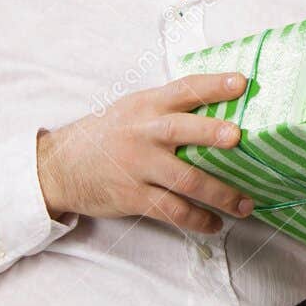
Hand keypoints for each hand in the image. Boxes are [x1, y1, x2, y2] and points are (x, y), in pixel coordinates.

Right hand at [36, 72, 256, 233]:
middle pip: (181, 130)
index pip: (184, 89)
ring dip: (220, 193)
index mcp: (147, 106)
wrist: (59, 166)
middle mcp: (144, 133)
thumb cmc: (109, 134)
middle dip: (211, 133)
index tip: (242, 82)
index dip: (213, 85)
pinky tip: (216, 223)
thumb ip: (168, 108)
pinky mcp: (133, 196)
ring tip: (245, 204)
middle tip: (238, 138)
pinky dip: (197, 220)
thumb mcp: (133, 110)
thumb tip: (221, 108)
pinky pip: (172, 211)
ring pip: (185, 179)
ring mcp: (138, 166)